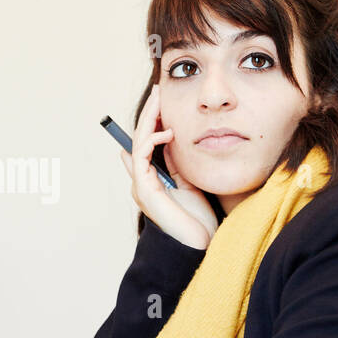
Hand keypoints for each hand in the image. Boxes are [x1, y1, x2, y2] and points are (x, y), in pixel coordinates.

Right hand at [119, 85, 218, 248]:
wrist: (200, 246)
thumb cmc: (199, 221)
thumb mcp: (191, 183)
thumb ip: (179, 164)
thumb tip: (173, 141)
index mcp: (153, 180)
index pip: (146, 143)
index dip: (151, 120)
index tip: (161, 101)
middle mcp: (143, 181)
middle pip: (139, 139)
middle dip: (148, 113)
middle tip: (158, 91)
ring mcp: (141, 186)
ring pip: (138, 143)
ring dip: (148, 119)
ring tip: (159, 100)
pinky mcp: (145, 190)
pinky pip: (142, 156)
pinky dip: (152, 140)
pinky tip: (168, 131)